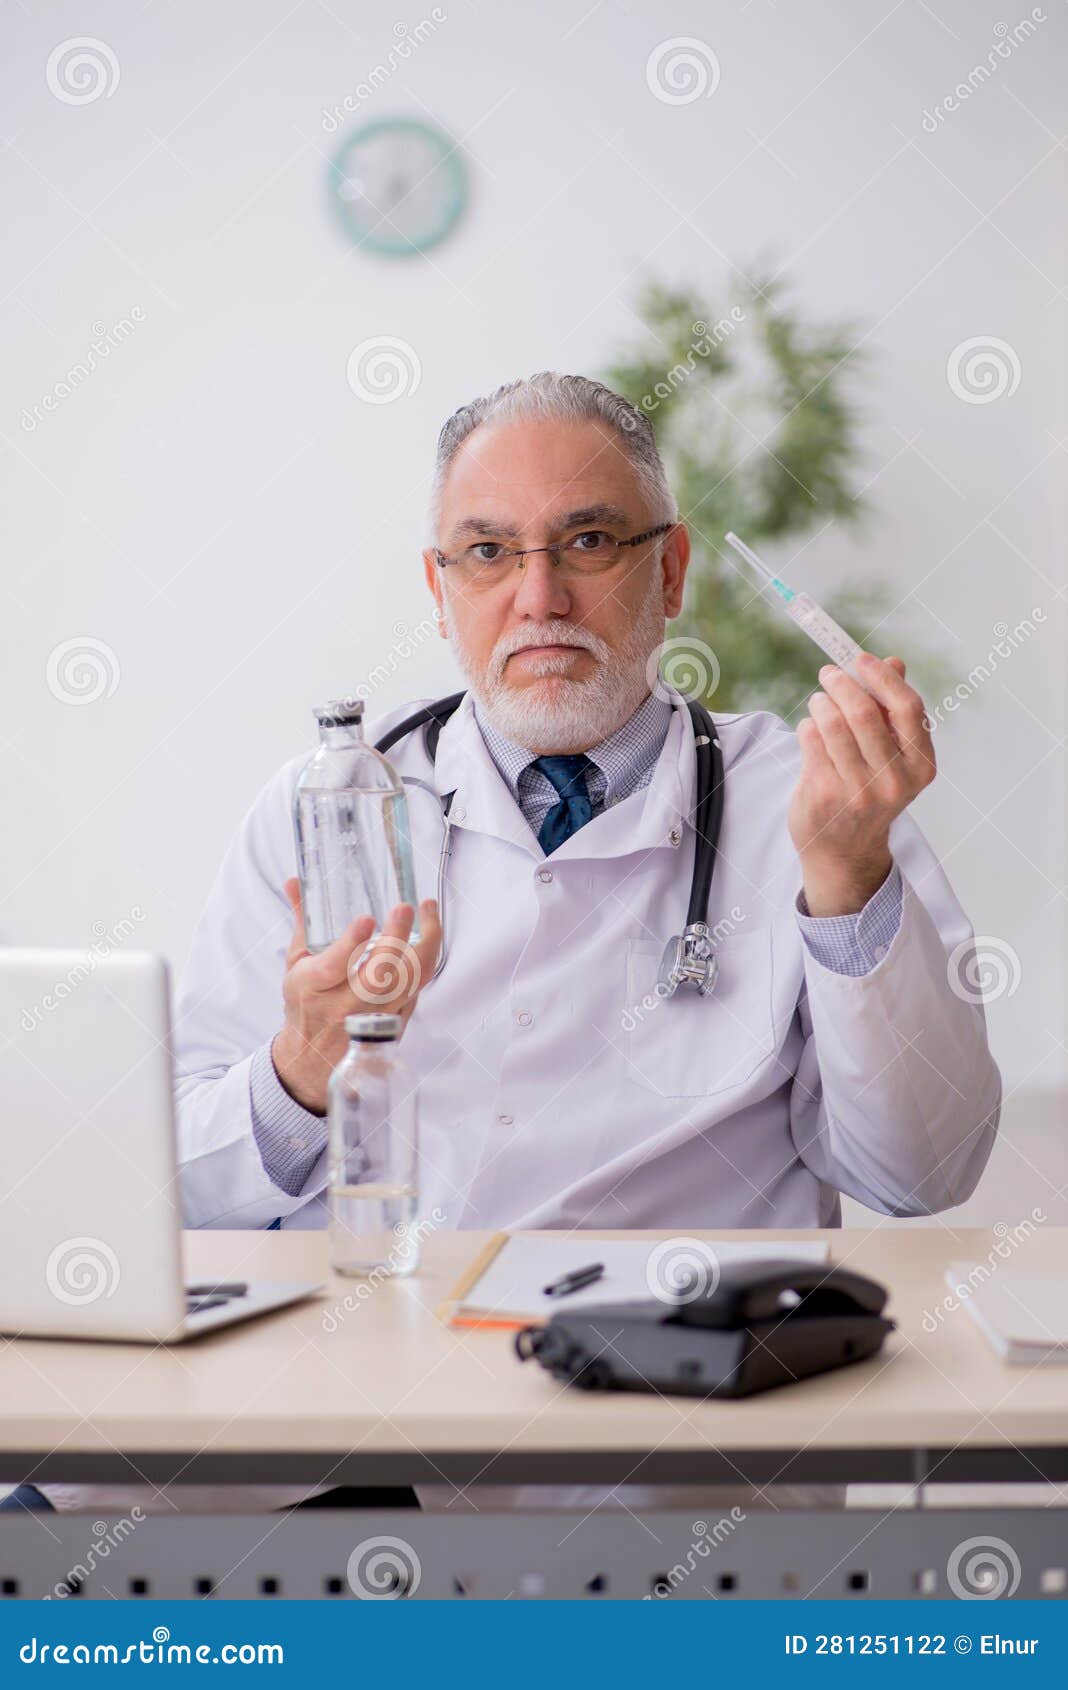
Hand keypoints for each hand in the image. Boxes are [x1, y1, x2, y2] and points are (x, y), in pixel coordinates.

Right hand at [270, 878, 442, 1114]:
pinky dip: (426, 959)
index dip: (351, 944)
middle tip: (404, 908)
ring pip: (409, 982)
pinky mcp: (396, 1020)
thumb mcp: (296, 964)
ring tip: (429, 911)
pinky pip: (418, 988)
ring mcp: (375, 1015)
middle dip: (396, 938)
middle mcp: (345, 1005)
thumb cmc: (306, 1004)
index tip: (366, 920)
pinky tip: (430, 933)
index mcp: (313, 988)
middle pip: (380, 976)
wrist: (314, 1057)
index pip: (333, 967)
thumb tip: (295, 883)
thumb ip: (303, 921)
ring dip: (425, 944)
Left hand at [788, 653, 935, 916]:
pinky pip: (811, 739)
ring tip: (819, 703)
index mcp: (920, 766)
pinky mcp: (824, 794)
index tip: (861, 659)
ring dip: (821, 703)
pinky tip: (812, 730)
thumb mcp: (893, 757)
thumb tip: (894, 662)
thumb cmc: (870, 792)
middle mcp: (893, 781)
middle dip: (841, 683)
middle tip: (828, 673)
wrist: (845, 851)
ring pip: (832, 723)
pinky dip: (808, 726)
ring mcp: (857, 790)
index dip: (882, 678)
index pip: (908, 708)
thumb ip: (894, 711)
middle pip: (863, 712)